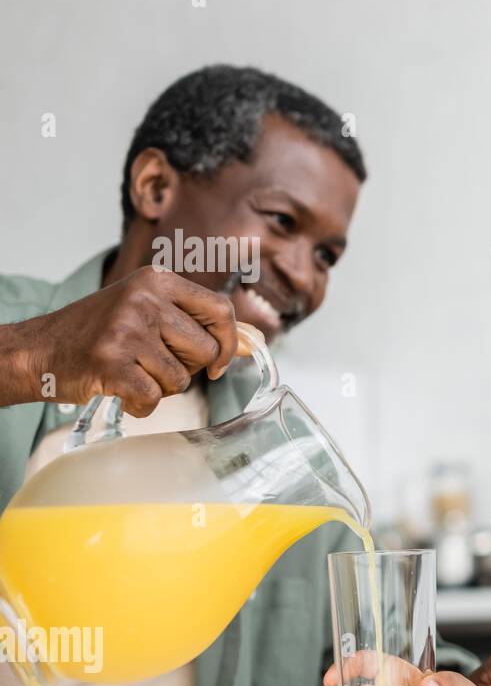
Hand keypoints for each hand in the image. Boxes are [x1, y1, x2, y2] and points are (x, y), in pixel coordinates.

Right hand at [3, 264, 237, 414]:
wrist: (39, 350)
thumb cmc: (100, 333)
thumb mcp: (148, 310)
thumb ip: (198, 322)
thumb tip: (256, 341)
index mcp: (158, 280)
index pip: (221, 310)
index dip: (229, 343)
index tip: (218, 363)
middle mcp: (145, 299)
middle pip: (205, 351)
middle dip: (186, 369)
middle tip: (151, 364)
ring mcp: (127, 329)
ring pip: (181, 379)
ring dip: (161, 387)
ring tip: (131, 372)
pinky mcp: (112, 362)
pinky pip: (154, 397)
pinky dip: (140, 404)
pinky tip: (120, 390)